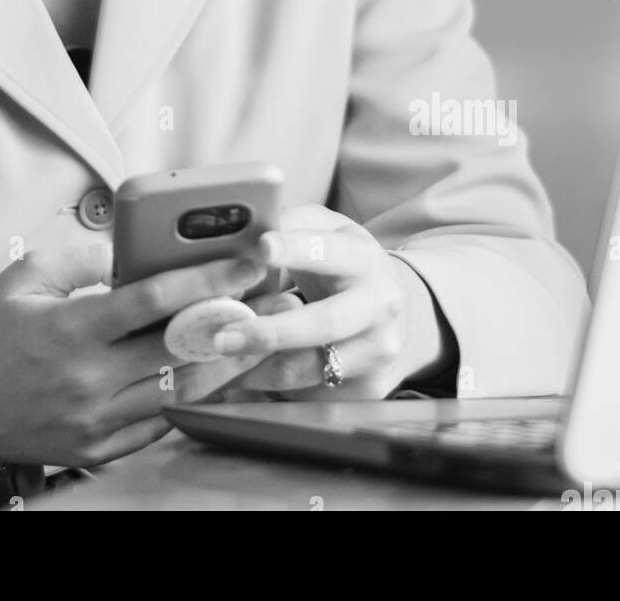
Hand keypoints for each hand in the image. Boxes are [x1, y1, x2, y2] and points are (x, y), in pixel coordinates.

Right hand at [0, 243, 277, 473]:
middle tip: (281, 295)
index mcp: (70, 330)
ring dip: (230, 362)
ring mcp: (95, 422)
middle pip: (182, 350)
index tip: (250, 259)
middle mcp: (87, 381)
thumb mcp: (28, 275)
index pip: (155, 301)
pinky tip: (223, 373)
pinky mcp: (98, 451)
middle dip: (239, 318)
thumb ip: (88, 258)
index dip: (209, 277)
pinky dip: (195, 398)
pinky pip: (160, 424)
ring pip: (182, 392)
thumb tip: (142, 253)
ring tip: (269, 333)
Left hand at [207, 204, 450, 399]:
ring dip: (262, 369)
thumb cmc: (343, 266)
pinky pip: (312, 393)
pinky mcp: (370, 387)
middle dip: (271, 332)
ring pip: (314, 368)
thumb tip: (243, 227)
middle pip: (325, 322)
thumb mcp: (327, 233)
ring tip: (221, 364)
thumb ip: (290, 226)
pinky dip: (273, 388)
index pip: (327, 251)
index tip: (259, 249)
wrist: (397, 312)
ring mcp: (378, 350)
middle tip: (222, 337)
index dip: (293, 248)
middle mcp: (379, 305)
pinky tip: (245, 379)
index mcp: (365, 258)